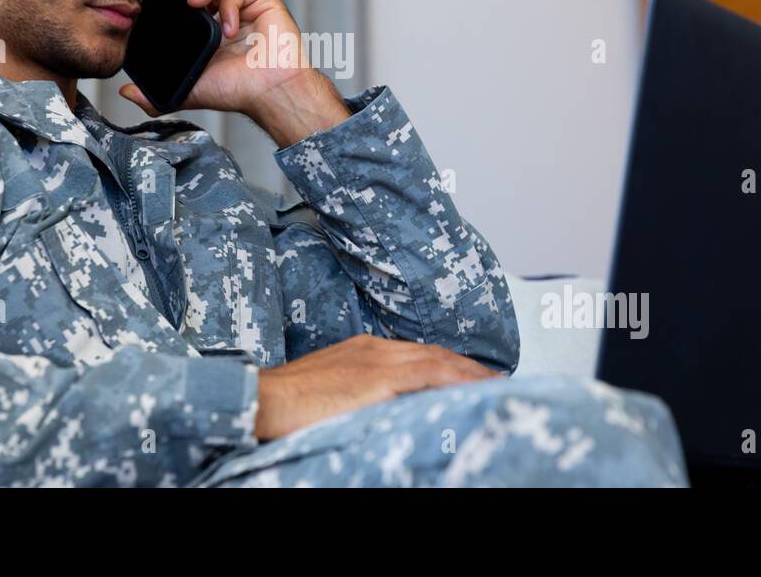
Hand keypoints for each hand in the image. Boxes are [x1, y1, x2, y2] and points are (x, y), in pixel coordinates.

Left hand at [118, 0, 349, 144]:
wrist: (269, 92)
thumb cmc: (236, 92)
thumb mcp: (188, 91)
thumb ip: (156, 95)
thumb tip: (125, 92)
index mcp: (205, 32)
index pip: (184, 1)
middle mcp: (222, 15)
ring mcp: (242, 8)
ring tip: (197, 3)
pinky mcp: (261, 2)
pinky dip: (229, 4)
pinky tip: (227, 27)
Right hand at [253, 334, 506, 439]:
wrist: (261, 398)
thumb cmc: (285, 402)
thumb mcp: (327, 391)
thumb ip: (356, 394)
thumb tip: (379, 410)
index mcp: (362, 350)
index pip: (419, 354)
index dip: (449, 364)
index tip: (470, 376)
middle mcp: (374, 349)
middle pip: (435, 354)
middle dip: (468, 367)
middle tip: (498, 381)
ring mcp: (377, 362)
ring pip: (439, 362)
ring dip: (472, 374)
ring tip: (499, 387)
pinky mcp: (377, 380)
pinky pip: (430, 377)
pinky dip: (458, 380)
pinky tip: (477, 391)